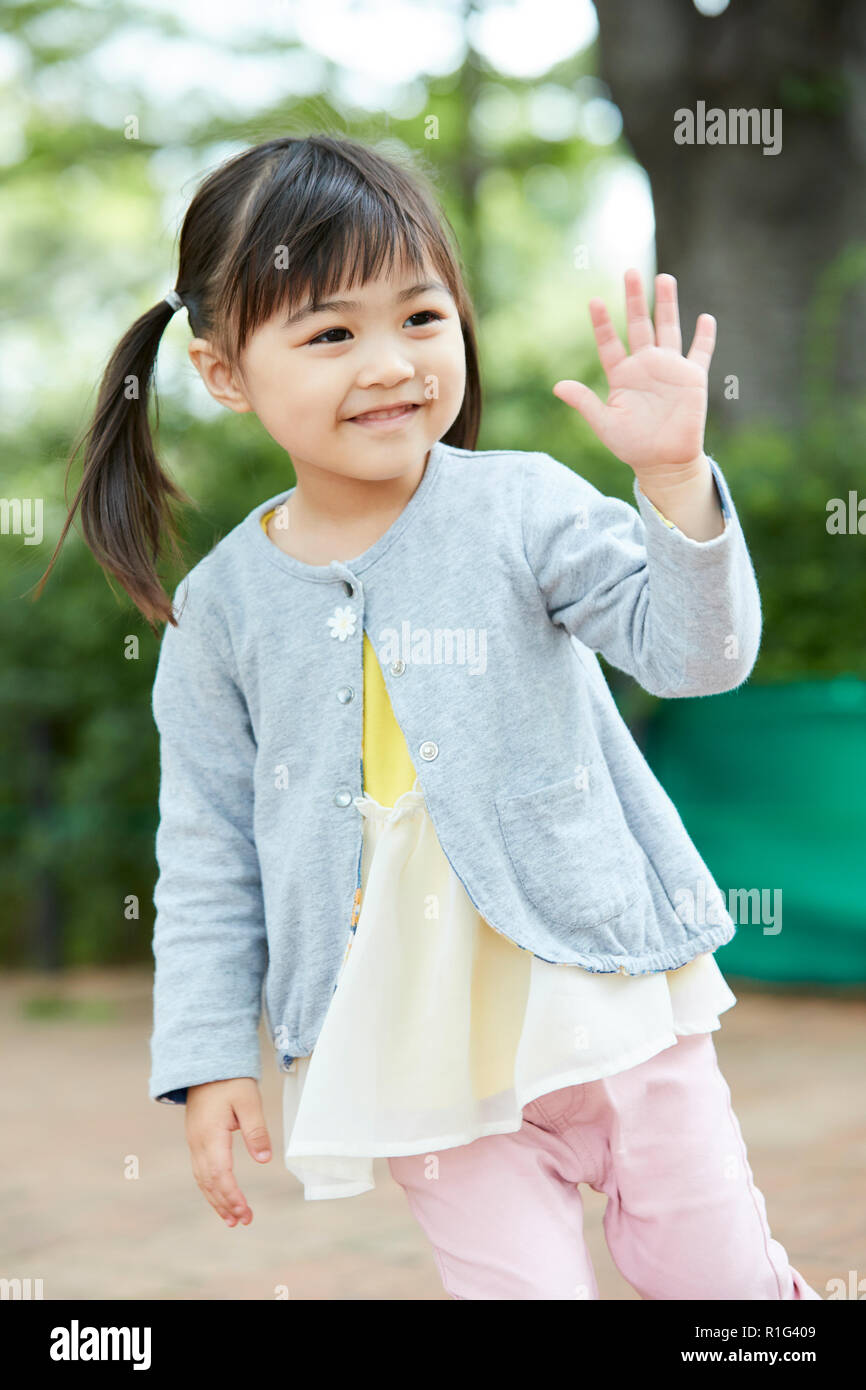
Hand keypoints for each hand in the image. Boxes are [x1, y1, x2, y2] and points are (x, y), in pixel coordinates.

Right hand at [185, 1077, 272, 1226]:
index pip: (221, 1174)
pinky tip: (219, 1196)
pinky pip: (200, 1170)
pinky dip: (210, 1187)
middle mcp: (198, 1143)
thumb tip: (265, 1159)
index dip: (233, 1196)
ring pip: (202, 1179)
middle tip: (244, 1221)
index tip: (246, 1212)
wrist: (205, 1063)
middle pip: (209, 1182)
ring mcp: (194, 1141)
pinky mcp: (196, 1139)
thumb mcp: (249, 1100)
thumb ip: (256, 1130)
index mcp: (211, 1135)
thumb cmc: (230, 1080)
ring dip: (216, 1200)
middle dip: (226, 1204)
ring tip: (232, 1220)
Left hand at [552, 269, 715, 481]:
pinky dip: (703, 336)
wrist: (663, 462)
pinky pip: (700, 352)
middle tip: (631, 271)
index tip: (594, 301)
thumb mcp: (604, 424)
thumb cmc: (632, 445)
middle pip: (640, 324)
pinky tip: (705, 318)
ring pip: (668, 328)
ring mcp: (670, 369)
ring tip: (664, 278)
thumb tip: (557, 386)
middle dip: (635, 299)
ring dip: (667, 304)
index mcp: (622, 375)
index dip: (602, 323)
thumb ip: (584, 402)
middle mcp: (645, 365)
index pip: (609, 342)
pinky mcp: (692, 378)